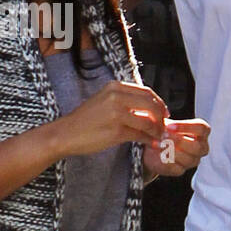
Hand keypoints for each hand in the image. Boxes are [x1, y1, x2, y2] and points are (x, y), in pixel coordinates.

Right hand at [53, 80, 167, 157]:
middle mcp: (116, 97)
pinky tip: (151, 143)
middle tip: (164, 125)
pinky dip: (149, 139)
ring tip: (158, 136)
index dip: (159, 102)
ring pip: (148, 120)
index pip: (146, 91)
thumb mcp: (103, 101)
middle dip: (161, 116)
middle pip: (151, 104)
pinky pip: (140, 135)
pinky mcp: (117, 131)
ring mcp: (117, 114)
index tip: (164, 112)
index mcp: (114, 87)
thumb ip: (124, 100)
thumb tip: (147, 107)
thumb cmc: (84, 120)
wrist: (65, 133)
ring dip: (157, 130)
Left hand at [143, 118, 210, 176]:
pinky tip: (157, 153)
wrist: (153, 144)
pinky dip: (165, 161)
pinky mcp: (181, 170)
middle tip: (162, 136)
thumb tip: (162, 122)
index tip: (169, 126)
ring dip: (170, 151)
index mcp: (202, 132)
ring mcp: (193, 160)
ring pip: (188, 159)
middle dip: (178, 141)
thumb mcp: (166, 122)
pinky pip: (176, 168)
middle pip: (197, 147)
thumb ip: (167, 122)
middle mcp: (201, 147)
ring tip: (157, 143)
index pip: (201, 128)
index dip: (185, 127)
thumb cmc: (165, 130)